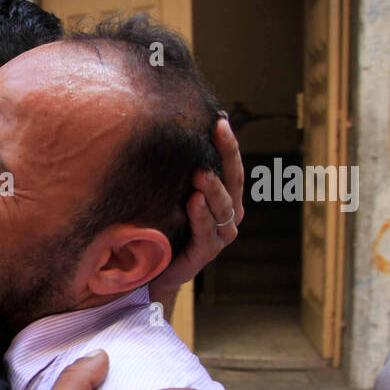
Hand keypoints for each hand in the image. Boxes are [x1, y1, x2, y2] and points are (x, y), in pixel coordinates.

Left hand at [150, 117, 244, 298]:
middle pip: (232, 180)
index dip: (228, 144)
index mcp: (226, 196)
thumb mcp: (175, 195)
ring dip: (213, 188)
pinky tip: (194, 201)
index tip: (220, 121)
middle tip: (218, 131)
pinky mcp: (206, 252)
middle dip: (226, 155)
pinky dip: (201, 216)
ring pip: (222, 206)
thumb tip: (170, 133)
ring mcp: (221, 234)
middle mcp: (230, 213)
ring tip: (202, 172)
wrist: (157, 268)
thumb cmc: (167, 225)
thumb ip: (181, 173)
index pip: (231, 166)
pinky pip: (206, 232)